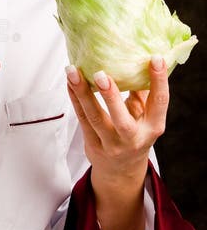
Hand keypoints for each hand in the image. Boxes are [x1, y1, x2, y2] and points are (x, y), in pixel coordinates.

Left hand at [66, 57, 168, 178]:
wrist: (121, 171)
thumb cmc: (135, 134)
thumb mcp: (145, 116)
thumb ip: (143, 92)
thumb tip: (138, 59)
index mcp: (153, 127)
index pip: (159, 102)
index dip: (159, 81)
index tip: (156, 58)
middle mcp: (133, 138)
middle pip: (122, 119)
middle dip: (110, 96)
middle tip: (100, 74)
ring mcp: (111, 145)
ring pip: (95, 118)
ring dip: (82, 93)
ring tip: (73, 72)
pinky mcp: (93, 145)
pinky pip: (82, 119)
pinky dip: (75, 99)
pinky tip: (70, 83)